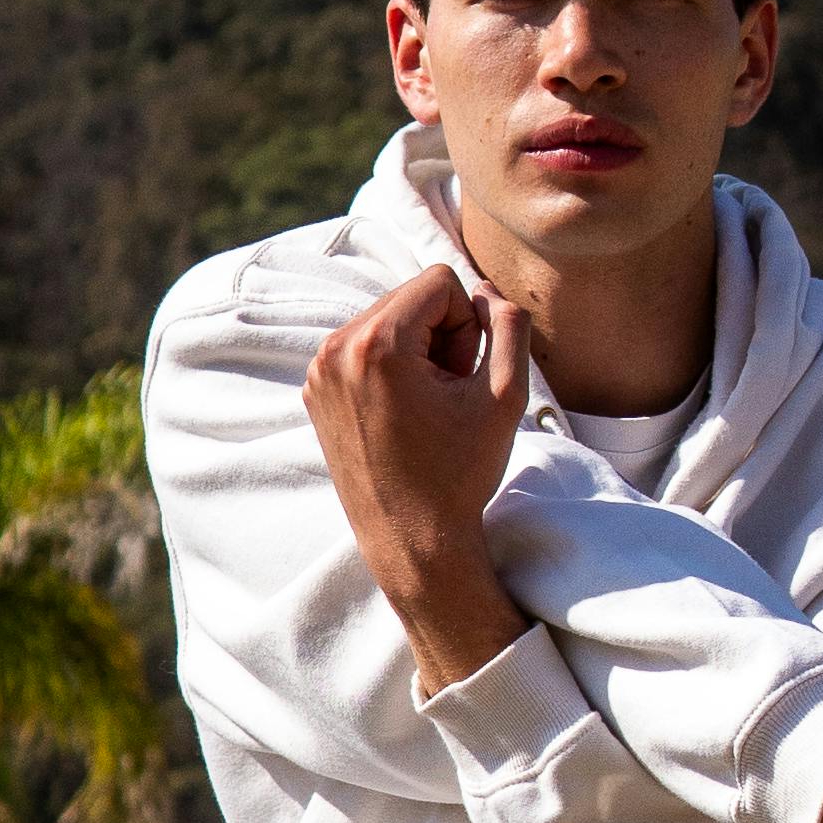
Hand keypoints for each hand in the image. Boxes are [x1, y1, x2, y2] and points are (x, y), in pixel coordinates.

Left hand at [306, 265, 533, 692]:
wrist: (409, 541)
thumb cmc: (459, 474)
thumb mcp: (505, 395)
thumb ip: (508, 326)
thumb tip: (484, 290)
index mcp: (376, 345)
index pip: (440, 281)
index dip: (468, 324)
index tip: (463, 376)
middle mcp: (335, 349)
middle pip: (410, 296)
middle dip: (440, 334)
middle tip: (447, 394)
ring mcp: (318, 371)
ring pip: (387, 319)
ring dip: (416, 351)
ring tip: (426, 406)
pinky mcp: (314, 390)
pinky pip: (363, 348)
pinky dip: (390, 368)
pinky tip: (403, 415)